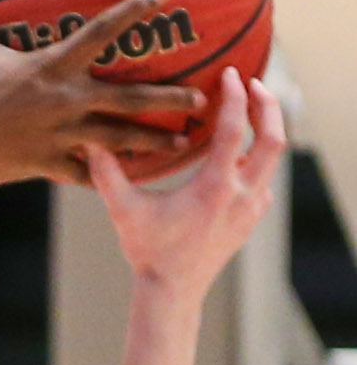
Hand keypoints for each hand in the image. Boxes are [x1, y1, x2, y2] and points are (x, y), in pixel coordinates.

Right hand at [0, 0, 205, 187]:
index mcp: (50, 66)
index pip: (102, 30)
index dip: (134, 8)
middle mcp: (65, 99)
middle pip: (131, 96)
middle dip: (170, 97)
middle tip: (202, 97)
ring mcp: (59, 135)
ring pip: (120, 140)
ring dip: (154, 142)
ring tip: (183, 144)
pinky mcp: (47, 164)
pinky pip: (87, 174)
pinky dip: (110, 177)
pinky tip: (131, 181)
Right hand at [92, 68, 283, 297]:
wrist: (173, 290)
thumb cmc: (149, 251)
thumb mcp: (124, 211)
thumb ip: (107, 175)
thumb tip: (89, 143)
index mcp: (214, 187)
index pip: (233, 129)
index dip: (234, 97)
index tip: (232, 74)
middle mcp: (242, 195)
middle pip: (273, 138)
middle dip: (268, 106)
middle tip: (253, 84)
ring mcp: (252, 208)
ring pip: (273, 158)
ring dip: (266, 130)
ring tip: (250, 112)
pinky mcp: (251, 217)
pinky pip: (264, 178)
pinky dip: (257, 158)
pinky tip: (238, 155)